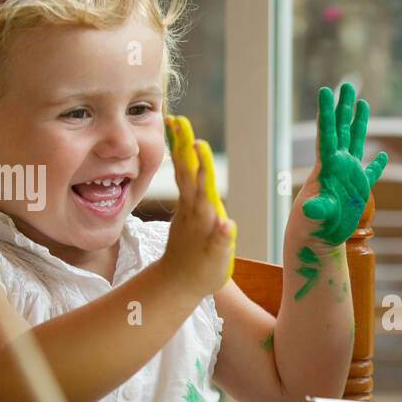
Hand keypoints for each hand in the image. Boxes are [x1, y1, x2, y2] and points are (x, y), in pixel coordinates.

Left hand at [162, 131, 235, 299]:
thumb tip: (227, 222)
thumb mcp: (216, 262)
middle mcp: (192, 207)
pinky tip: (182, 150)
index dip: (202, 163)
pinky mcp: (186, 210)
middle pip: (186, 169)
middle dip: (182, 144)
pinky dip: (181, 161)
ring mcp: (187, 207)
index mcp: (201, 216)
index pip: (202, 184)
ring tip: (175, 123)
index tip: (198, 143)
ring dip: (179, 146)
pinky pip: (183, 179)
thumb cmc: (201, 274)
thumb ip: (222, 240)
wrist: (176, 283)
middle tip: (176, 118)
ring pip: (182, 171)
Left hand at [298, 84, 387, 245]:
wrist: (317, 240)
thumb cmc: (312, 229)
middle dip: (344, 107)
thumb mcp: (314, 218)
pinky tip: (383, 154)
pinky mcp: (359, 189)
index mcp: (327, 167)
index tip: (325, 91)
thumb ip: (315, 209)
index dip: (326, 113)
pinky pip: (371, 172)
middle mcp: (337, 165)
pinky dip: (377, 163)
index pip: (326, 134)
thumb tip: (309, 208)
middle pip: (341, 129)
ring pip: (355, 142)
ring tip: (362, 102)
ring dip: (358, 122)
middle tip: (347, 84)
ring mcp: (348, 175)